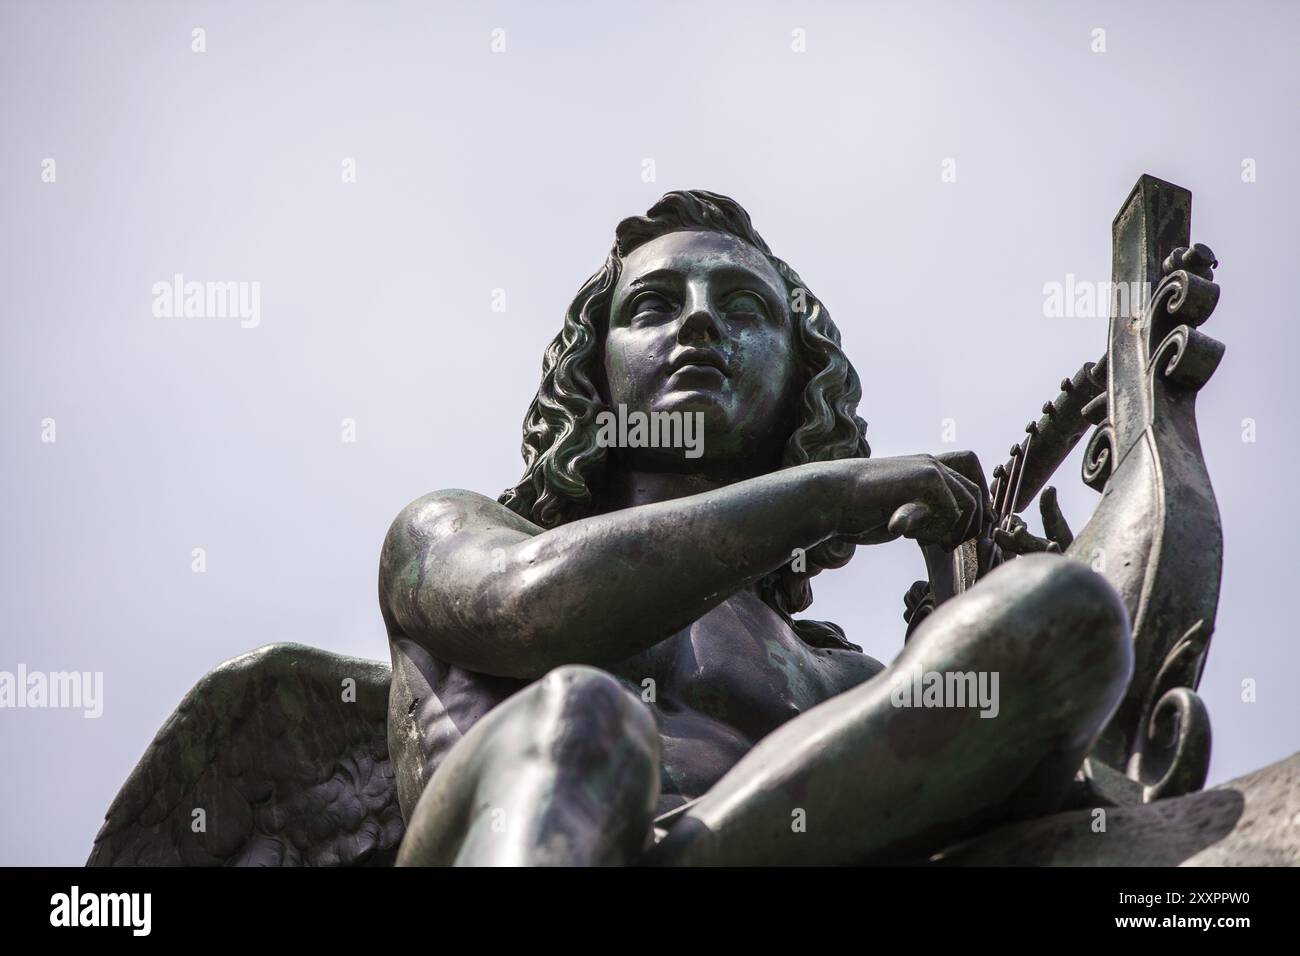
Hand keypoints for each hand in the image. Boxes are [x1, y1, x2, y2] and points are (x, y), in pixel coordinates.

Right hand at [839, 452, 988, 549]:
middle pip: (975, 490)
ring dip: (957, 528)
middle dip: (973, 521)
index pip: (969, 476)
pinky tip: (914, 536)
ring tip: (934, 543)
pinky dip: (940, 529)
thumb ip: (923, 513)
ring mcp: (929, 468)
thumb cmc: (857, 509)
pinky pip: (952, 509)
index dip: (977, 503)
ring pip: (968, 501)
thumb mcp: (897, 509)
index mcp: (924, 467)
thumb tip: (948, 533)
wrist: (831, 497)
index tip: (973, 528)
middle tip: (952, 544)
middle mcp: (930, 463)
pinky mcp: (925, 479)